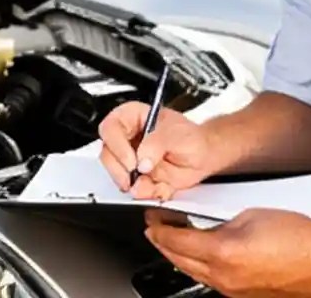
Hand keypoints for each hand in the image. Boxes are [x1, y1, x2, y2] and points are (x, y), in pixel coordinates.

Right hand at [97, 101, 214, 199]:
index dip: (117, 146)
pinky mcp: (137, 179)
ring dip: (135, 184)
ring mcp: (129, 160)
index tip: (132, 161)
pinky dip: (148, 193)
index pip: (110, 129)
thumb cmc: (189, 136)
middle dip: (122, 170)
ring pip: (117, 175)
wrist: (202, 155)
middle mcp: (126, 139)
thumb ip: (157, 143)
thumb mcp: (176, 133)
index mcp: (131, 118)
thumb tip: (142, 160)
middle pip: (107, 155)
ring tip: (154, 182)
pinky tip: (161, 186)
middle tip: (138, 175)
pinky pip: (134, 190)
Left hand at [145, 208, 310, 296]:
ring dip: (179, 255)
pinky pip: (212, 281)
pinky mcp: (244, 296)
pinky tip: (202, 255)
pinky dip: (200, 266)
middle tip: (156, 227)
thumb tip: (207, 225)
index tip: (152, 218)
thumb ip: (221, 221)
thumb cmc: (300, 239)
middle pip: (178, 260)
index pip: (174, 241)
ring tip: (174, 239)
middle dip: (162, 242)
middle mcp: (224, 277)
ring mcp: (234, 290)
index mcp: (222, 252)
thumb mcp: (251, 215)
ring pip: (193, 272)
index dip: (158, 227)